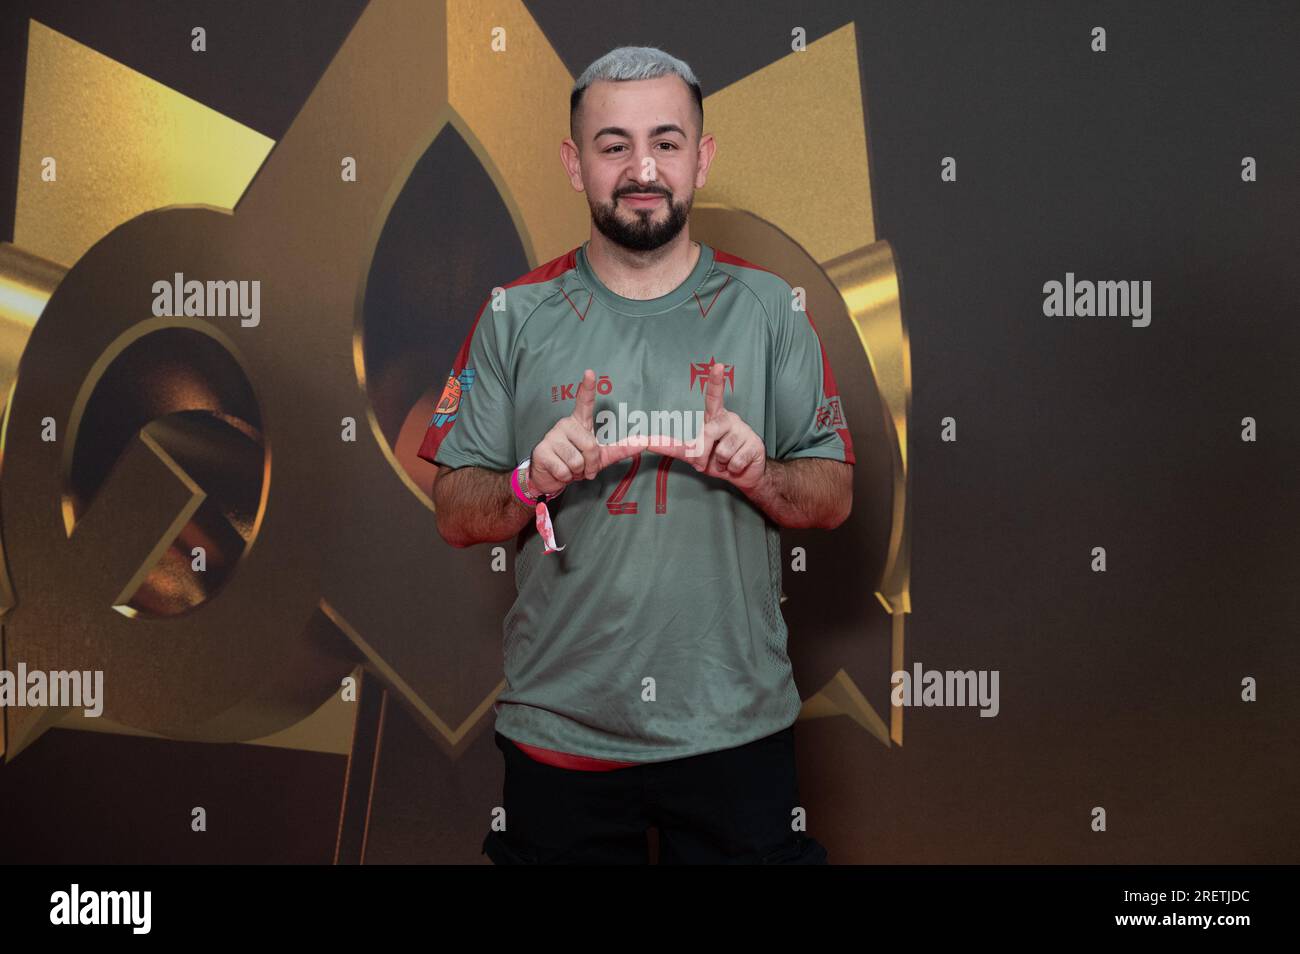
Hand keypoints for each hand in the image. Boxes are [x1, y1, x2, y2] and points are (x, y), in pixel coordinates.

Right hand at [528, 369, 649, 495]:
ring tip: (570, 469)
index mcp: (580, 423)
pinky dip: (565, 478)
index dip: (587, 388)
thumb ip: (622, 449)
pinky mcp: (541, 451)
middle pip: (590, 446)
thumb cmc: (576, 463)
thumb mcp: (601, 457)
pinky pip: (564, 470)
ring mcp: (552, 436)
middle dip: (590, 464)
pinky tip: (559, 472)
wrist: (550, 477)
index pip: (584, 402)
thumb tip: (644, 442)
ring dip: (577, 472)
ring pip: (576, 460)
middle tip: (583, 468)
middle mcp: (565, 424)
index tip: (590, 372)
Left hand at [645, 362, 767, 492]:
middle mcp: (729, 419)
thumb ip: (673, 447)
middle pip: (708, 433)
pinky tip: (737, 465)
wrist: (744, 475)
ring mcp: (744, 431)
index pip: (714, 397)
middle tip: (706, 463)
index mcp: (714, 418)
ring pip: (723, 451)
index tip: (718, 365)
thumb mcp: (692, 454)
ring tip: (726, 462)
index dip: (716, 381)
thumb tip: (647, 442)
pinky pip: (735, 461)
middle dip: (703, 454)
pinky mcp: (755, 444)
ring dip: (720, 464)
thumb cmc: (716, 460)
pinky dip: (732, 469)